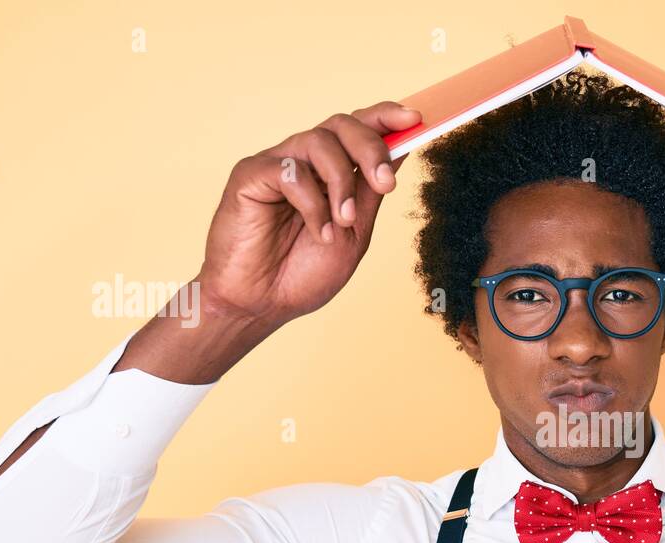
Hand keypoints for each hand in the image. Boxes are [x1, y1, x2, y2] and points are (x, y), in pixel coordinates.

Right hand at [195, 102, 420, 328]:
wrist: (262, 304)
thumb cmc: (303, 272)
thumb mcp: (355, 232)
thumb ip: (371, 192)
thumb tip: (401, 151)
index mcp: (330, 172)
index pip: (358, 127)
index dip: (385, 116)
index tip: (415, 118)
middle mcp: (304, 161)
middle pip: (342, 124)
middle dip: (371, 149)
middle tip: (386, 184)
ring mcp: (276, 165)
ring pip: (318, 141)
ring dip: (342, 183)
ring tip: (344, 223)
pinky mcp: (250, 175)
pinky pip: (289, 170)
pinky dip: (312, 203)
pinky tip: (317, 232)